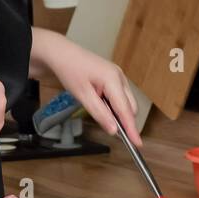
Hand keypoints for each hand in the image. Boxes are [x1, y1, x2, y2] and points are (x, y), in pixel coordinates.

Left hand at [38, 32, 141, 147]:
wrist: (61, 54)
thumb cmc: (70, 71)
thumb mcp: (83, 95)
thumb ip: (100, 114)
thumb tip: (114, 130)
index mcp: (113, 79)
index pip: (126, 110)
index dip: (131, 128)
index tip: (137, 144)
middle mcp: (119, 76)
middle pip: (130, 107)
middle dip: (124, 121)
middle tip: (111, 131)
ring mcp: (118, 76)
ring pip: (125, 102)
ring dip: (117, 113)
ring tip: (98, 112)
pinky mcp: (113, 77)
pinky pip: (119, 96)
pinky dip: (113, 105)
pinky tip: (101, 105)